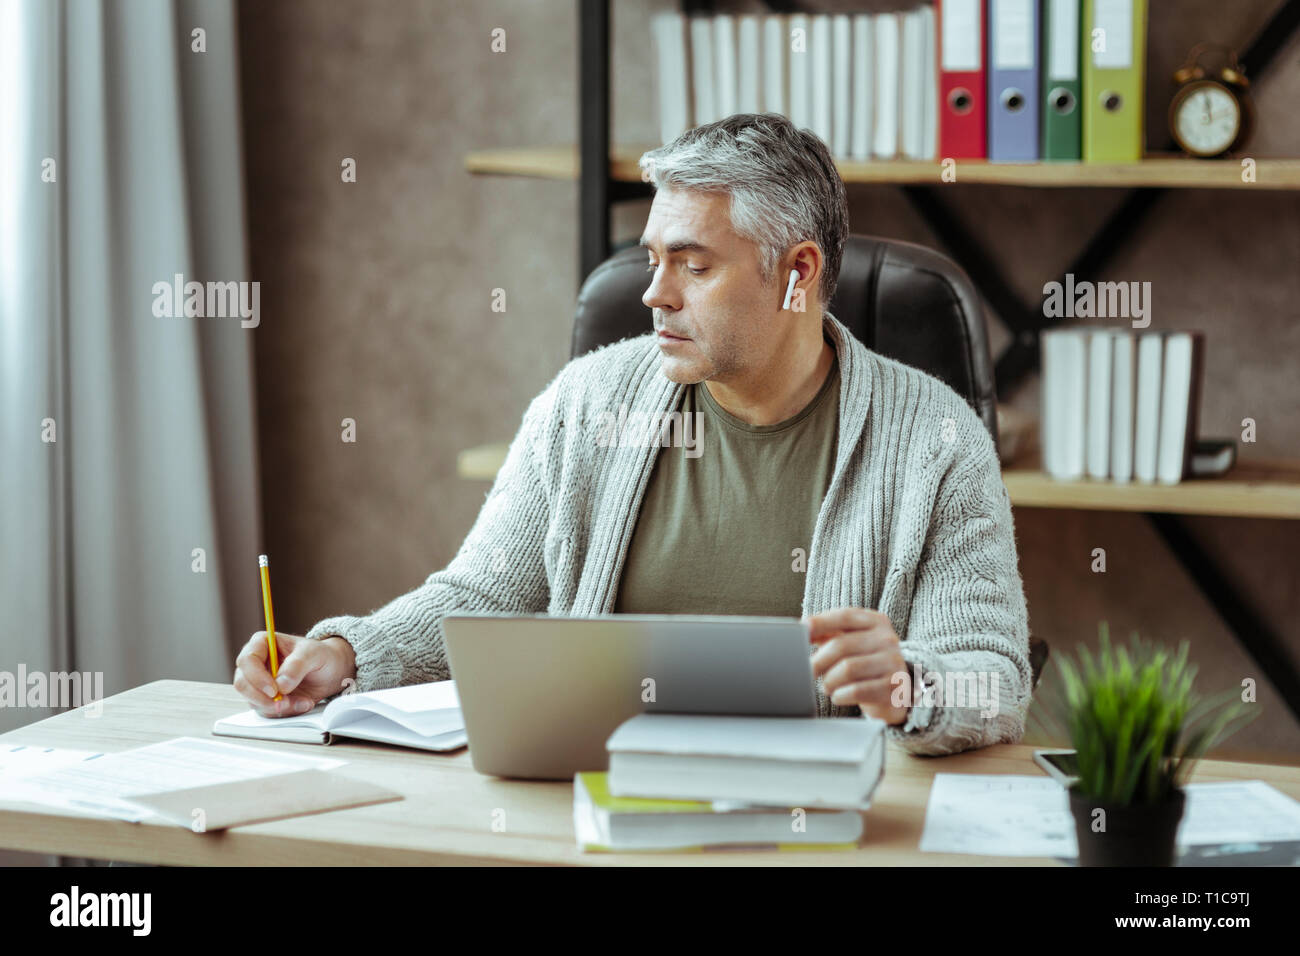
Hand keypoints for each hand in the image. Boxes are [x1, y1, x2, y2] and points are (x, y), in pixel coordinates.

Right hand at [233, 632, 356, 717]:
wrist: (331, 671)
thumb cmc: (320, 656)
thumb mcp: (314, 654)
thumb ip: (297, 665)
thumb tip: (281, 683)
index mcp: (262, 644)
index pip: (247, 661)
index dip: (257, 677)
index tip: (274, 690)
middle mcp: (255, 664)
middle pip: (243, 684)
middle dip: (263, 698)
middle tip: (285, 703)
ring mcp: (259, 683)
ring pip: (253, 701)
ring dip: (278, 707)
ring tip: (303, 701)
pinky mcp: (266, 699)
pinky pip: (267, 711)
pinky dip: (285, 712)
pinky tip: (302, 704)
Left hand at [806, 608, 910, 725]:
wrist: (897, 692)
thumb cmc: (866, 662)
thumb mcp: (853, 642)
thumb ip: (830, 633)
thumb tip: (803, 629)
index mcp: (876, 622)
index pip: (844, 616)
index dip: (820, 623)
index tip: (802, 631)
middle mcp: (888, 639)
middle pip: (841, 645)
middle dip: (818, 661)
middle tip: (809, 672)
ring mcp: (892, 662)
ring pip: (847, 669)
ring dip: (829, 681)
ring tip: (827, 686)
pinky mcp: (893, 687)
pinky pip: (856, 691)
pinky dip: (840, 695)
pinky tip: (838, 696)